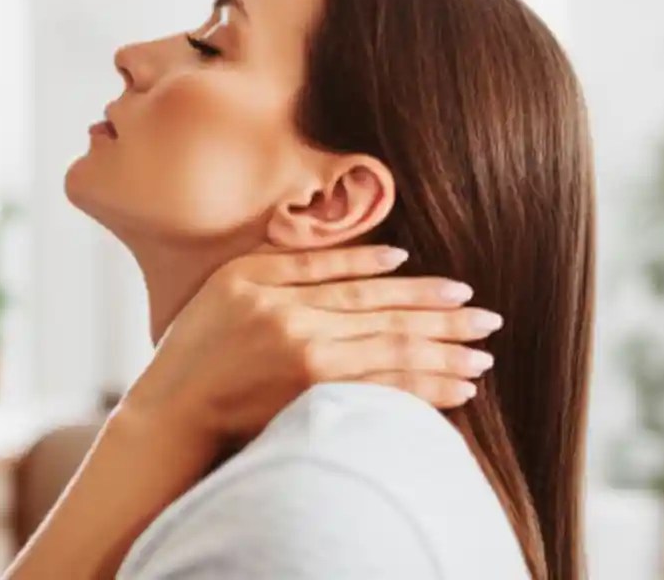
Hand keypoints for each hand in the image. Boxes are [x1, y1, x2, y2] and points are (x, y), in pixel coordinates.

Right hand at [121, 245, 503, 447]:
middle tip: (491, 323)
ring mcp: (309, 374)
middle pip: (388, 324)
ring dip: (443, 360)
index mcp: (285, 296)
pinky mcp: (310, 407)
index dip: (417, 290)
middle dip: (445, 324)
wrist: (172, 409)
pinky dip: (421, 393)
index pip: (366, 290)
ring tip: (483, 360)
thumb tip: (385, 254)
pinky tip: (455, 391)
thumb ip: (303, 262)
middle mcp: (302, 333)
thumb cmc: (199, 340)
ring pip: (392, 360)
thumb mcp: (237, 279)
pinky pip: (379, 397)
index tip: (460, 289)